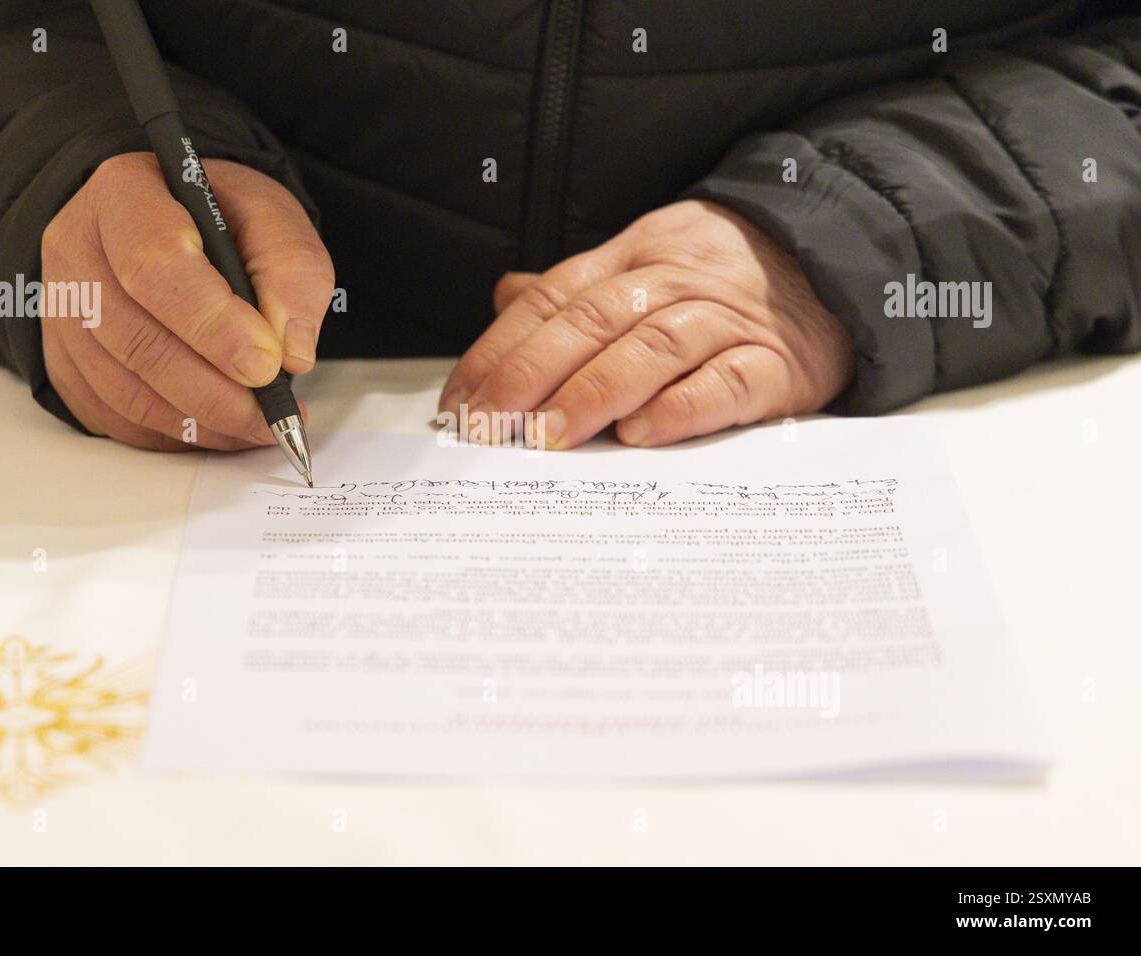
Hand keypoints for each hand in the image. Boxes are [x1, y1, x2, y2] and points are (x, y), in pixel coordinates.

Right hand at [40, 152, 333, 450]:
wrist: (174, 224)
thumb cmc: (220, 219)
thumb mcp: (271, 217)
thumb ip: (291, 271)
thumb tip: (292, 352)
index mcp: (125, 194)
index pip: (154, 266)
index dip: (212, 325)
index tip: (266, 365)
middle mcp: (76, 249)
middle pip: (135, 338)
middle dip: (212, 390)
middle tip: (271, 413)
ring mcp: (61, 310)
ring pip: (122, 388)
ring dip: (198, 421)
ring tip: (255, 425)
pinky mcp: (65, 360)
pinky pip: (113, 416)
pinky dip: (172, 434)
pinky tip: (218, 428)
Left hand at [439, 200, 854, 447]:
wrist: (835, 259)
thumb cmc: (722, 276)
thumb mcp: (645, 262)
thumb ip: (575, 289)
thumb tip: (503, 297)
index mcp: (631, 261)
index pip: (552, 301)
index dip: (500, 349)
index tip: (460, 401)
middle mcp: (672, 285)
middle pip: (591, 322)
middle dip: (531, 374)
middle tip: (489, 426)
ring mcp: (726, 322)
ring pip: (651, 348)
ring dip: (593, 392)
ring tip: (548, 436)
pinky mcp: (776, 363)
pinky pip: (727, 382)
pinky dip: (682, 407)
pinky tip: (642, 433)